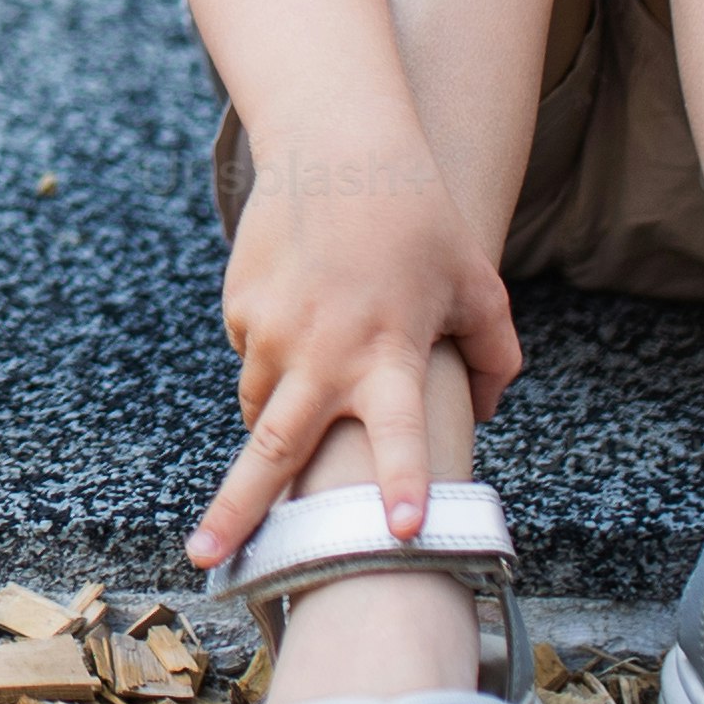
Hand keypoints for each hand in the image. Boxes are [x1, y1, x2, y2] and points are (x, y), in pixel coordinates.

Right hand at [190, 116, 516, 571]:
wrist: (336, 143)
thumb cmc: (419, 217)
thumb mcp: (477, 284)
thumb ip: (494, 355)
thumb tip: (482, 411)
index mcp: (390, 351)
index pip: (402, 433)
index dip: (404, 483)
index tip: (400, 532)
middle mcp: (324, 350)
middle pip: (275, 450)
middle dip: (238, 511)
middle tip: (209, 560)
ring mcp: (272, 330)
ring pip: (265, 410)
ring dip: (281, 424)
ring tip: (314, 385)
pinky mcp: (242, 308)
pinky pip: (256, 358)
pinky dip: (278, 357)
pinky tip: (308, 310)